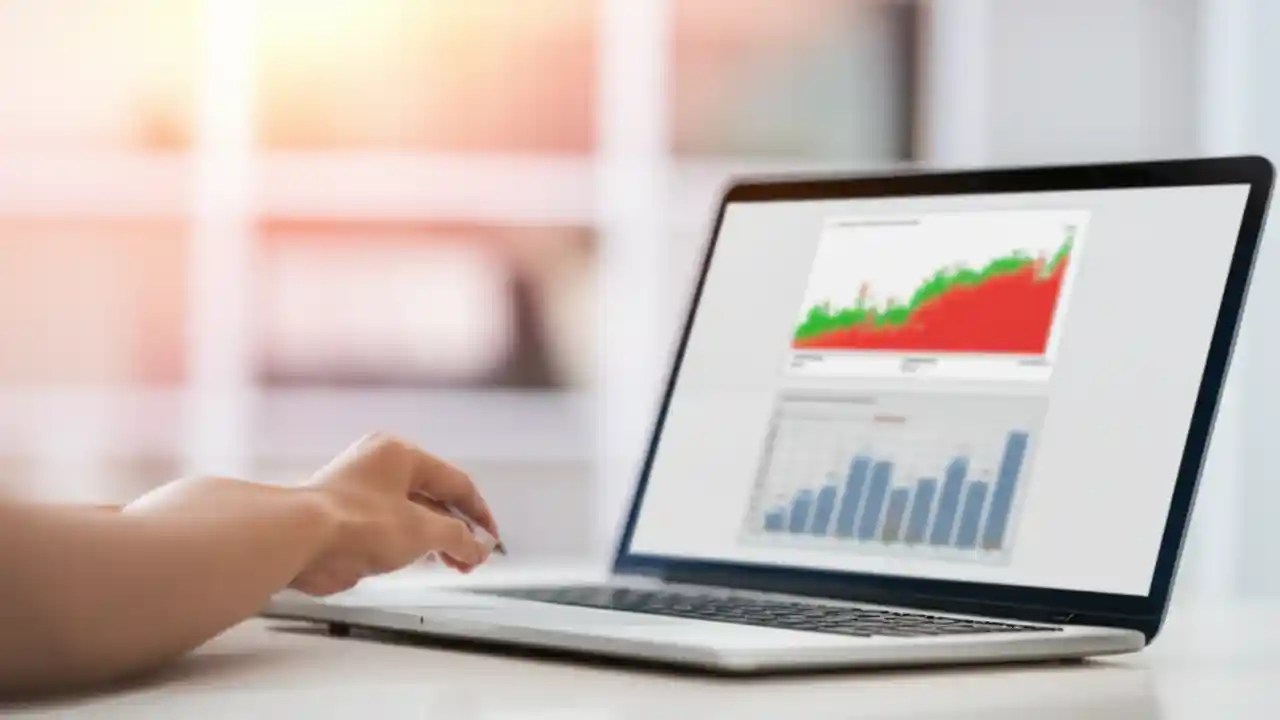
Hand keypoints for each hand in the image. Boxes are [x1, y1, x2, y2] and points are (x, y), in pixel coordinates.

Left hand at [291, 433, 500, 595]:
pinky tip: (420, 563)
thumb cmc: (361, 523)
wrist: (298, 540)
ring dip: (435, 540)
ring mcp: (359, 492)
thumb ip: (457, 537)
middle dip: (457, 530)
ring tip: (454, 566)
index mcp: (400, 454)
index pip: (455, 481)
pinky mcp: (344, 518)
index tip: (493, 542)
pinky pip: (388, 528)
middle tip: (473, 560)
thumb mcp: (421, 530)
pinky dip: (409, 544)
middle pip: (433, 497)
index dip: (479, 513)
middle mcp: (380, 466)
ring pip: (410, 514)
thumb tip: (480, 549)